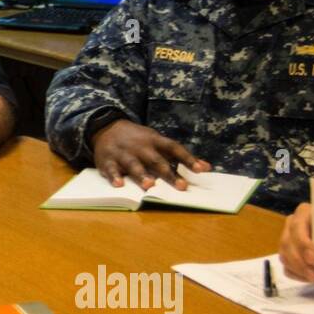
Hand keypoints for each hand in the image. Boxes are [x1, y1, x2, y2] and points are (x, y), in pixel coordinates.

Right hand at [90, 118, 209, 189]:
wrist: (106, 127)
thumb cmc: (138, 139)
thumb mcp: (157, 141)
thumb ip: (179, 156)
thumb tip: (206, 167)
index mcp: (154, 140)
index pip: (174, 148)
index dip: (188, 159)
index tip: (201, 170)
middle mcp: (140, 147)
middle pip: (156, 160)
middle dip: (168, 173)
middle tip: (181, 186)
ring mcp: (123, 153)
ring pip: (133, 165)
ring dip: (141, 175)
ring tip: (149, 185)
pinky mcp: (107, 160)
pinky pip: (111, 169)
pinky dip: (114, 176)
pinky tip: (119, 184)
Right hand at [279, 202, 313, 281]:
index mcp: (304, 213)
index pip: (297, 226)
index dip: (302, 243)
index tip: (313, 258)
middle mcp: (292, 224)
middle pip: (287, 243)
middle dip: (299, 262)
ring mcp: (287, 238)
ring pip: (284, 255)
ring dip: (298, 269)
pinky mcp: (287, 252)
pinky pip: (285, 265)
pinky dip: (296, 274)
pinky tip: (308, 278)